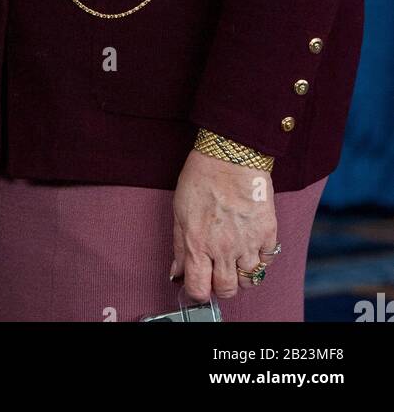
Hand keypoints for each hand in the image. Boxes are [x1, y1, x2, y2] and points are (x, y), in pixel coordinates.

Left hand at [171, 148, 278, 301]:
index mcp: (198, 244)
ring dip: (241, 273)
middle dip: (220, 286)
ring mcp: (248, 242)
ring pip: (249, 280)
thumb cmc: (202, 176)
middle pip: (227, 290)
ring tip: (235, 256)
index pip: (198, 289)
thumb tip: (177, 272)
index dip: (197, 291)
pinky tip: (250, 244)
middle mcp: (224, 249)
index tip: (198, 285)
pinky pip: (267, 261)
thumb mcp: (179, 211)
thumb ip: (179, 246)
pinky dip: (259, 259)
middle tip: (218, 271)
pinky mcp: (267, 233)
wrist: (230, 154)